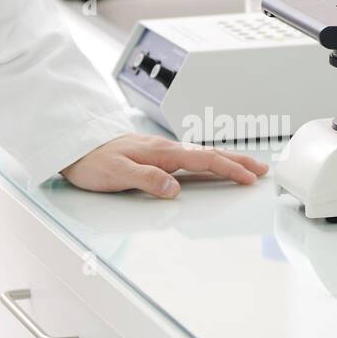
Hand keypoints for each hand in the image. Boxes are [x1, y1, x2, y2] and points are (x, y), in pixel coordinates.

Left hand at [60, 133, 268, 198]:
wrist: (74, 147)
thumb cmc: (92, 161)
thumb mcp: (117, 174)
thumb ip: (147, 180)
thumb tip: (174, 189)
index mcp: (161, 153)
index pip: (203, 159)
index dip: (229, 168)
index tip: (250, 177)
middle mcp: (163, 150)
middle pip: (208, 154)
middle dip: (237, 161)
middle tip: (262, 169)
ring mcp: (159, 152)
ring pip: (199, 155)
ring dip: (224, 161)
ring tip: (244, 168)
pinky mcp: (152, 156)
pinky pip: (187, 158)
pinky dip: (206, 162)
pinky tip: (209, 167)